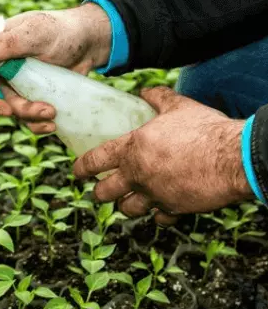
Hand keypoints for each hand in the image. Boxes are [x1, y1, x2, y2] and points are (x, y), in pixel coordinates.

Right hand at [0, 3, 111, 133]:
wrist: (91, 44)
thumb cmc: (61, 31)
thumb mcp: (36, 33)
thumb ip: (8, 42)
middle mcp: (0, 68)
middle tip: (11, 112)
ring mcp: (15, 85)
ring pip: (9, 109)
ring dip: (26, 115)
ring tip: (50, 112)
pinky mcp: (31, 98)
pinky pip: (26, 118)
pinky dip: (37, 124)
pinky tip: (52, 124)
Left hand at [73, 86, 253, 225]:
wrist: (233, 158)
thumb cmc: (204, 130)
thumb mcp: (179, 106)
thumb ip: (159, 98)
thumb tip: (147, 90)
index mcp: (132, 149)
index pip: (95, 161)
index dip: (81, 168)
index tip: (77, 173)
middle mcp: (137, 175)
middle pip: (105, 192)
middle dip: (100, 192)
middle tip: (102, 190)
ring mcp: (154, 195)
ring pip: (128, 209)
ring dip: (126, 205)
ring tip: (128, 200)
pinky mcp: (174, 209)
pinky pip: (158, 218)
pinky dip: (157, 214)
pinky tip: (160, 208)